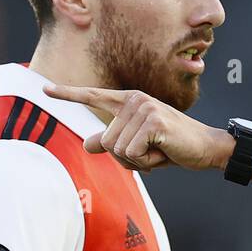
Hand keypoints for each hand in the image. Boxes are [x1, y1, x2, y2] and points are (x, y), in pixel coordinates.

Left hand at [43, 85, 230, 172]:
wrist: (207, 148)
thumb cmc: (172, 145)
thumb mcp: (140, 145)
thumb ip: (114, 142)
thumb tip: (88, 145)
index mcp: (130, 101)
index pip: (94, 96)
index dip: (68, 94)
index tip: (44, 88)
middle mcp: (135, 99)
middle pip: (105, 141)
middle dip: (126, 158)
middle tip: (151, 152)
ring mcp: (144, 108)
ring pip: (117, 149)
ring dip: (137, 161)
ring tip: (158, 151)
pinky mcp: (153, 121)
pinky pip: (131, 153)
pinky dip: (146, 162)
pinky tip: (163, 152)